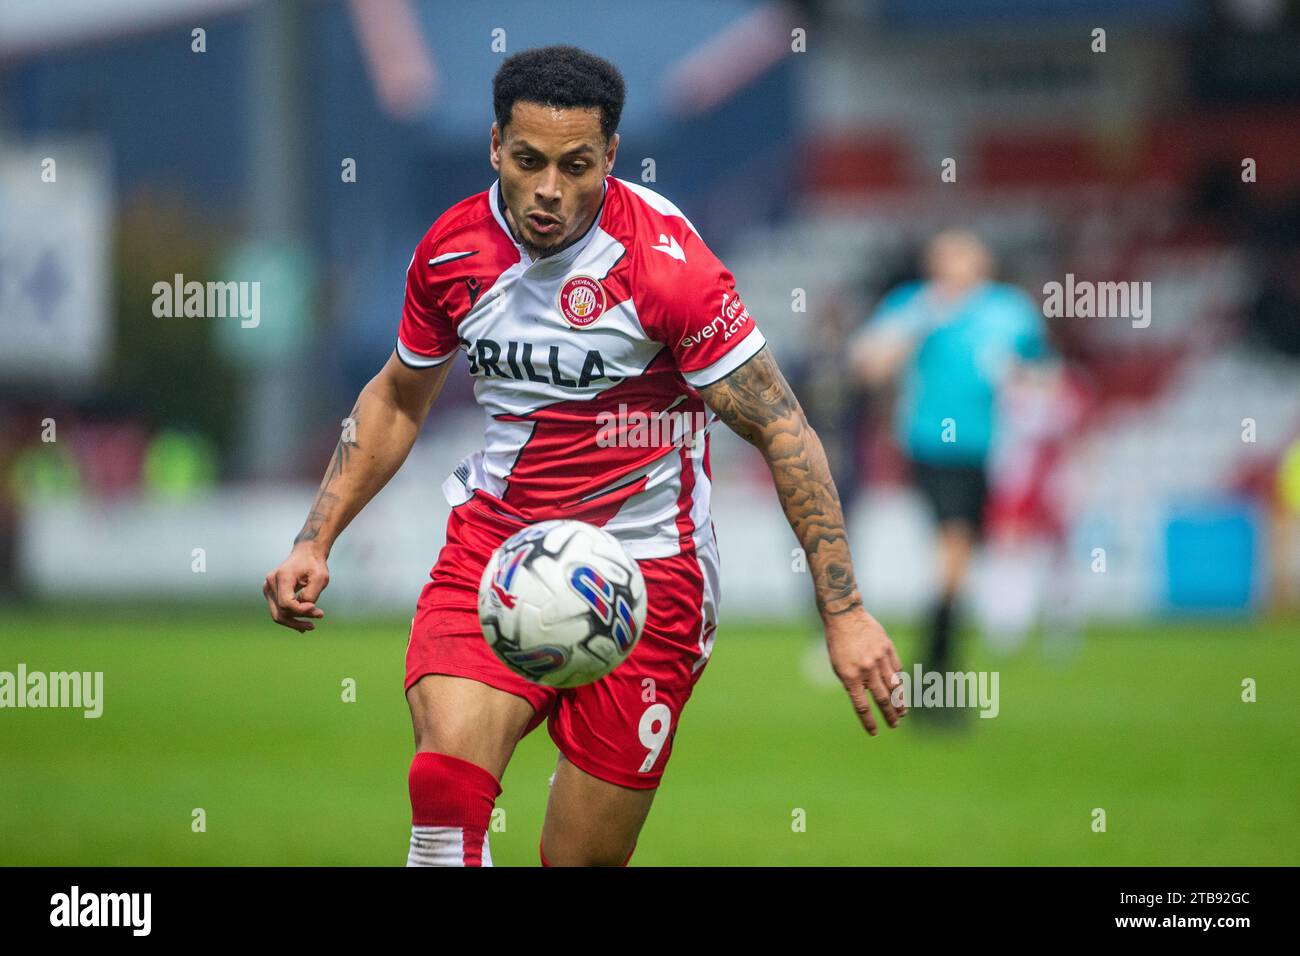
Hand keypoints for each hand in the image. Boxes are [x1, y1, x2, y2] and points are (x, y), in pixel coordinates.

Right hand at [263, 543, 329, 631]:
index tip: (317, 610)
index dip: (301, 611)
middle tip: (313, 625)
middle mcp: (270, 582)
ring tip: (310, 626)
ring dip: (293, 622)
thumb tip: (304, 610)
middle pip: (280, 612)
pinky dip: (289, 617)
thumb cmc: (314, 564)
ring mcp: (267, 587)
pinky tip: (302, 624)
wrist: (306, 552)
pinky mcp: (270, 592)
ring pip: (277, 614)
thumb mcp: (320, 578)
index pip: (286, 603)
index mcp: (282, 576)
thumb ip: (312, 595)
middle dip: (297, 621)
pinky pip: (277, 609)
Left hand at [825, 607, 905, 735]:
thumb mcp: (838, 666)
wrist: (844, 616)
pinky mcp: (888, 648)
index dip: (869, 722)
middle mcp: (866, 669)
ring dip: (900, 702)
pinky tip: (900, 690)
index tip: (874, 733)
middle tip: (894, 725)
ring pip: (894, 686)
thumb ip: (853, 683)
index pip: (862, 706)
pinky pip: (897, 670)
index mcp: (850, 676)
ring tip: (903, 712)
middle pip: (882, 699)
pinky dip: (899, 682)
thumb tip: (869, 699)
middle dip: (889, 715)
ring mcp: (879, 658)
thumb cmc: (838, 644)